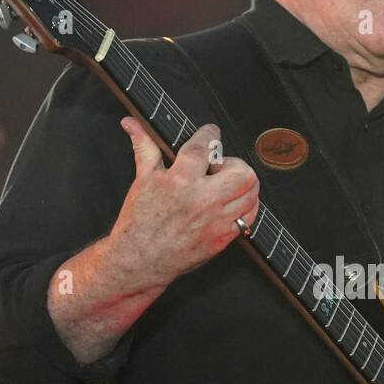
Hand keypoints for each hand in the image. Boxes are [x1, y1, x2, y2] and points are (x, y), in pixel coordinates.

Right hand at [107, 117, 259, 290]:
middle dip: (234, 163)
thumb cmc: (139, 222)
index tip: (210, 133)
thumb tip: (132, 124)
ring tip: (227, 185)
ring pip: (251, 193)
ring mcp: (216, 221)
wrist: (140, 260)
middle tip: (221, 167)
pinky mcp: (223, 238)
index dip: (211, 134)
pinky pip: (250, 217)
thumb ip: (144, 147)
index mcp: (180, 181)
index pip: (206, 146)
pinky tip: (232, 203)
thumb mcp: (142, 180)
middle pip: (242, 171)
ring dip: (244, 184)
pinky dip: (247, 206)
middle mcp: (202, 200)